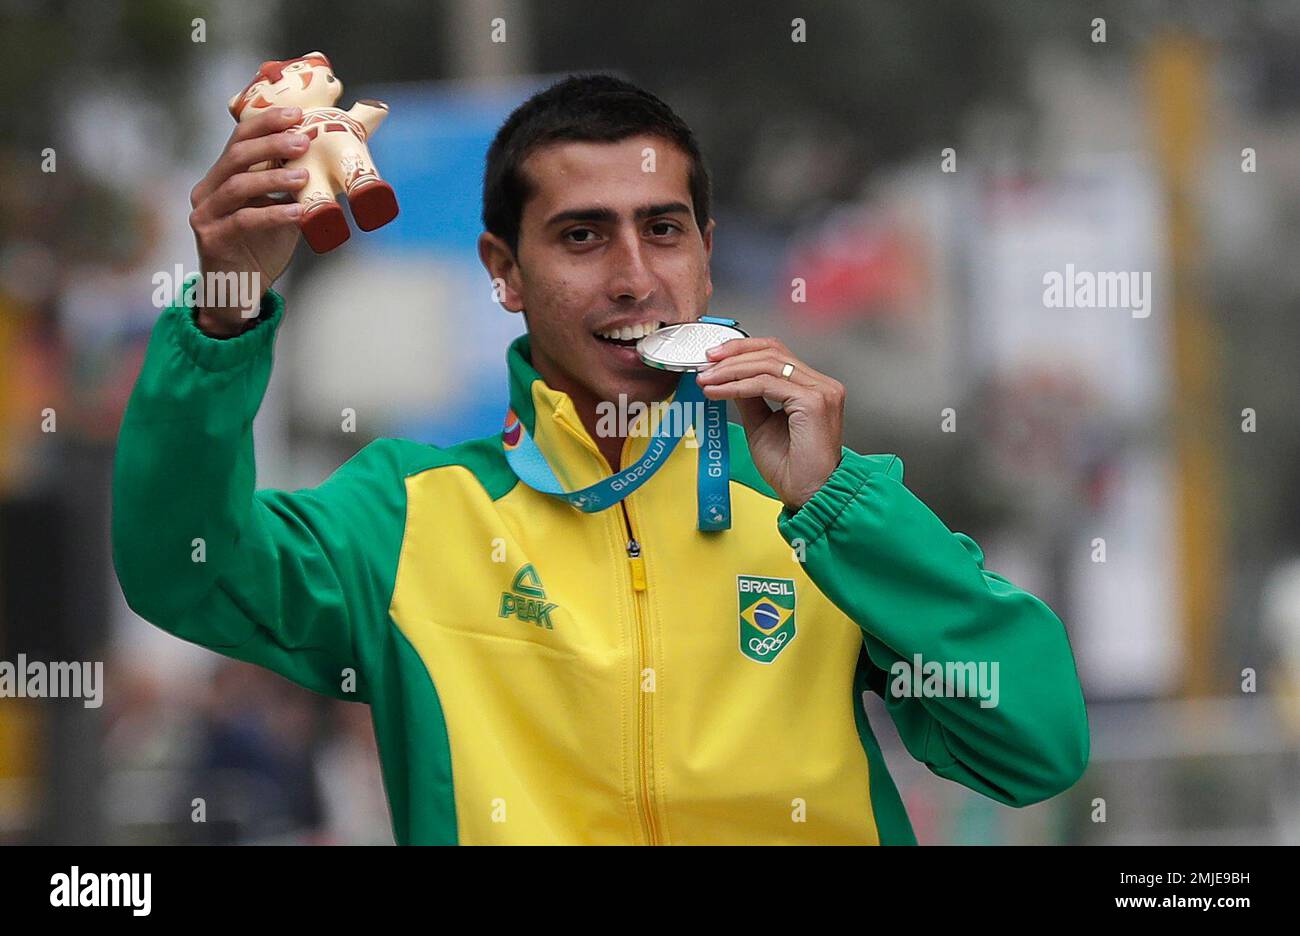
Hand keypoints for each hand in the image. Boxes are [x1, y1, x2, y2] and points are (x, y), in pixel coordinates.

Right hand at [188, 106, 310, 335]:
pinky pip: (244, 220)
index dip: (266, 123)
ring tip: (303, 176)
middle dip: (270, 143)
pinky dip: (274, 213)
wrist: (237, 293)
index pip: (239, 140)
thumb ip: (291, 189)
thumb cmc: (260, 250)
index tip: (297, 114)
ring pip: (238, 185)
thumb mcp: (279, 211)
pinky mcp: (212, 239)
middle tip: (302, 140)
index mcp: (220, 178)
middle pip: (236, 156)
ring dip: (273, 177)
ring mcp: (206, 215)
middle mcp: (207, 191)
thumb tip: (328, 162)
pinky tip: (299, 213)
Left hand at [695, 336, 844, 512]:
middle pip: (772, 351)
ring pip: (768, 365)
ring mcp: (821, 391)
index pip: (777, 353)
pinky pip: (766, 384)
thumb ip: (748, 397)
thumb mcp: (760, 424)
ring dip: (730, 370)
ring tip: (706, 380)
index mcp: (813, 387)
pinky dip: (738, 386)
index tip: (714, 357)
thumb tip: (728, 375)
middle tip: (705, 364)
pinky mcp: (813, 402)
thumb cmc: (791, 469)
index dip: (743, 349)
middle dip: (733, 354)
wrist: (808, 496)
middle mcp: (822, 385)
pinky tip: (718, 391)